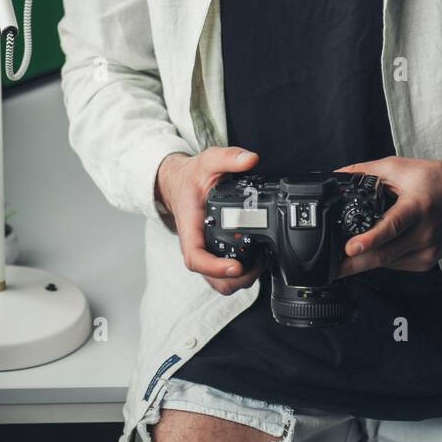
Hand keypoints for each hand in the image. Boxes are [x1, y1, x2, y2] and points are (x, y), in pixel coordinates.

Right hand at [155, 146, 268, 294]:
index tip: (236, 266)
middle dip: (237, 279)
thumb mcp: (207, 161)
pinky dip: (242, 274)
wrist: (179, 184)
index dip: (215, 268)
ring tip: (262, 262)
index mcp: (190, 229)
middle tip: (259, 263)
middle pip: (213, 280)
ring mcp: (206, 253)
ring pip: (220, 283)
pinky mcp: (214, 254)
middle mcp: (197, 246)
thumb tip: (250, 159)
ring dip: (242, 280)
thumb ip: (228, 158)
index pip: (195, 258)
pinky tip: (259, 259)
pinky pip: (225, 275)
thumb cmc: (190, 178)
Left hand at [332, 155, 441, 277]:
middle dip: (356, 264)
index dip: (370, 239)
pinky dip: (383, 260)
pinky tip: (373, 252)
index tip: (350, 248)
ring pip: (389, 263)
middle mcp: (425, 232)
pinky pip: (398, 265)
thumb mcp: (399, 167)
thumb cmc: (435, 178)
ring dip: (366, 263)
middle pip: (386, 254)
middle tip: (334, 270)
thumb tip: (337, 175)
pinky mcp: (430, 260)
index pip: (392, 226)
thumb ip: (366, 171)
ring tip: (346, 262)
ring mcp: (429, 249)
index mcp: (417, 206)